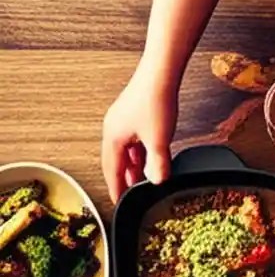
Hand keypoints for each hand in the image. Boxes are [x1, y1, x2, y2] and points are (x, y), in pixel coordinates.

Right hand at [101, 65, 178, 201]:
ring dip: (133, 166)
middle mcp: (113, 129)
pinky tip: (151, 158)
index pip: (111, 170)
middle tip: (131, 194)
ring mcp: (123, 121)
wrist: (160, 75)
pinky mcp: (134, 115)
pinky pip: (134, 141)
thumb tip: (156, 181)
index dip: (116, 188)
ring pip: (126, 151)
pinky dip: (140, 153)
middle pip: (115, 161)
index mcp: (113, 137)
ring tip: (143, 179)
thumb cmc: (155, 102)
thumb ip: (158, 164)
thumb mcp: (159, 140)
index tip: (118, 202)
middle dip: (124, 178)